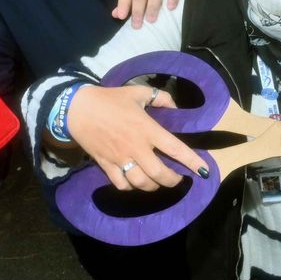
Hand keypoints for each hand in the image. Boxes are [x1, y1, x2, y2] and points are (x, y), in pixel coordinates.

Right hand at [66, 83, 207, 189]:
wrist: (77, 108)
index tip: (204, 171)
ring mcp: (120, 159)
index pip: (175, 149)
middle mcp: (136, 147)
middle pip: (159, 174)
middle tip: (178, 179)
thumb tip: (174, 107)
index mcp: (147, 129)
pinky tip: (135, 182)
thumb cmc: (110, 99)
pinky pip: (121, 184)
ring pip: (141, 183)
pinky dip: (130, 187)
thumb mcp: (137, 92)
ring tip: (158, 182)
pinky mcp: (106, 165)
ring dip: (153, 186)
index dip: (192, 162)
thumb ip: (160, 98)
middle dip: (173, 180)